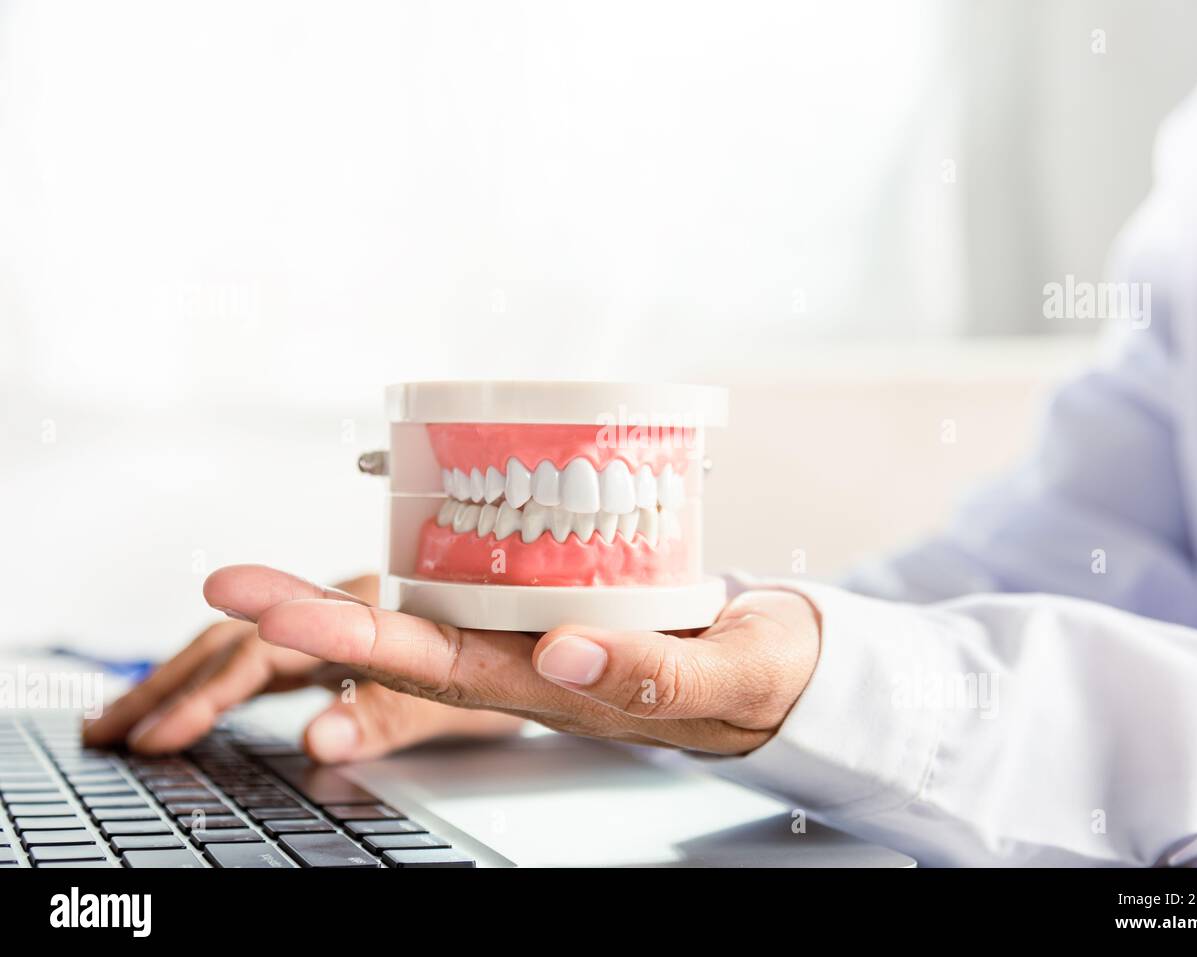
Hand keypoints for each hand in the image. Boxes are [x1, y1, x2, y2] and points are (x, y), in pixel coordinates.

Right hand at [84, 568, 523, 760]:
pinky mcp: (348, 637)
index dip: (245, 659)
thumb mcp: (484, 704)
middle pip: (259, 639)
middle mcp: (368, 601)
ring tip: (123, 723)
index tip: (186, 693)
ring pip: (253, 646)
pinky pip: (269, 659)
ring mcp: (353, 618)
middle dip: (182, 684)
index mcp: (405, 608)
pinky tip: (189, 703)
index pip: (314, 630)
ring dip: (183, 682)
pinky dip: (216, 683)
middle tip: (118, 730)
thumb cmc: (536, 662)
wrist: (570, 642)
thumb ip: (409, 717)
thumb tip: (322, 738)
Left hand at [229, 566, 821, 753]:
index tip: (295, 623)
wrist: (777, 668)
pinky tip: (366, 537)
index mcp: (565, 690)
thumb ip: (656, 672)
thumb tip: (563, 651)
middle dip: (317, 622)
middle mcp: (532, 667)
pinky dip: (411, 566)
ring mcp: (537, 637)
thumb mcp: (731, 674)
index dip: (369, 650)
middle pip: (411, 649)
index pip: (453, 674)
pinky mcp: (554, 602)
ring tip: (256, 575)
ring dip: (340, 601)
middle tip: (231, 585)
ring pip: (427, 619)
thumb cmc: (759, 675)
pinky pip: (473, 585)